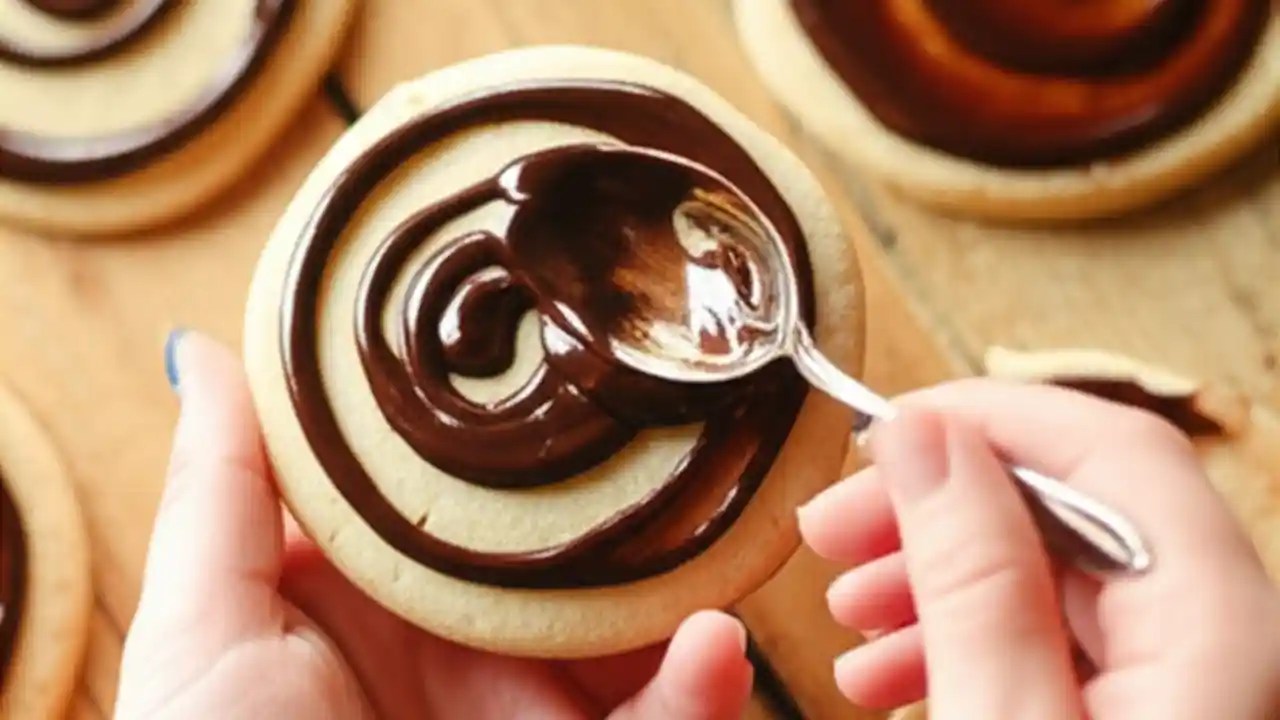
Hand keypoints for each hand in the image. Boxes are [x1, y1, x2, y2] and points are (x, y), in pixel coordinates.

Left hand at [115, 332, 752, 719]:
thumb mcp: (204, 630)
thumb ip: (225, 493)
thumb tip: (215, 352)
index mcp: (383, 589)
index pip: (467, 486)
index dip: (516, 420)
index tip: (565, 341)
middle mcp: (468, 640)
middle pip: (572, 547)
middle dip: (637, 493)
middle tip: (693, 427)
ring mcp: (533, 708)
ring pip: (642, 629)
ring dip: (696, 584)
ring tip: (732, 531)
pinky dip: (701, 690)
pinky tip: (714, 648)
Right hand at [799, 379, 1279, 718]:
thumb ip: (973, 580)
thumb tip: (924, 438)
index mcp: (1216, 625)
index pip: (1112, 447)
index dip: (986, 417)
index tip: (882, 431)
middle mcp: (1224, 638)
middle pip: (1073, 508)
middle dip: (937, 505)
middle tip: (833, 527)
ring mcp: (1189, 681)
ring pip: (1054, 575)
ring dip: (937, 575)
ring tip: (849, 612)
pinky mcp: (1150, 715)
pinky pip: (1059, 642)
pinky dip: (968, 637)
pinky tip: (890, 669)